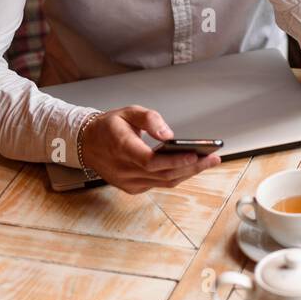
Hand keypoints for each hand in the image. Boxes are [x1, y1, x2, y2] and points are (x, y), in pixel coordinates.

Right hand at [80, 105, 220, 192]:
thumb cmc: (108, 127)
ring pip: (164, 182)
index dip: (175, 160)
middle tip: (214, 158)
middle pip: (163, 174)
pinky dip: (176, 176)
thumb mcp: (127, 112)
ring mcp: (128, 181)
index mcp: (121, 148)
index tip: (195, 154)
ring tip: (209, 162)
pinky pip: (159, 184)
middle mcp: (124, 169)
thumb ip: (149, 119)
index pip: (151, 161)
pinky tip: (191, 167)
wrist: (86, 144)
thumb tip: (168, 134)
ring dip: (188, 173)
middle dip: (192, 167)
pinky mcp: (132, 187)